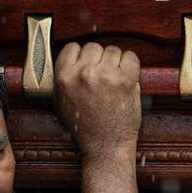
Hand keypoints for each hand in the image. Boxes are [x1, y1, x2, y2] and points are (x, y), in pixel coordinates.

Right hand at [52, 43, 141, 161]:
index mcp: (64, 77)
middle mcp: (83, 74)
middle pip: (93, 46)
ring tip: (113, 79)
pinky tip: (126, 77)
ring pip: (112, 50)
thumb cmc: (83, 127)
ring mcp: (105, 76)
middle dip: (98, 59)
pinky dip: (130, 65)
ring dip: (115, 62)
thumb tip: (72, 58)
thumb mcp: (61, 101)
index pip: (72, 47)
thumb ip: (65, 77)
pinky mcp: (125, 81)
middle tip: (102, 75)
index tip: (86, 64)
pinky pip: (130, 57)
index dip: (81, 56)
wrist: (105, 145)